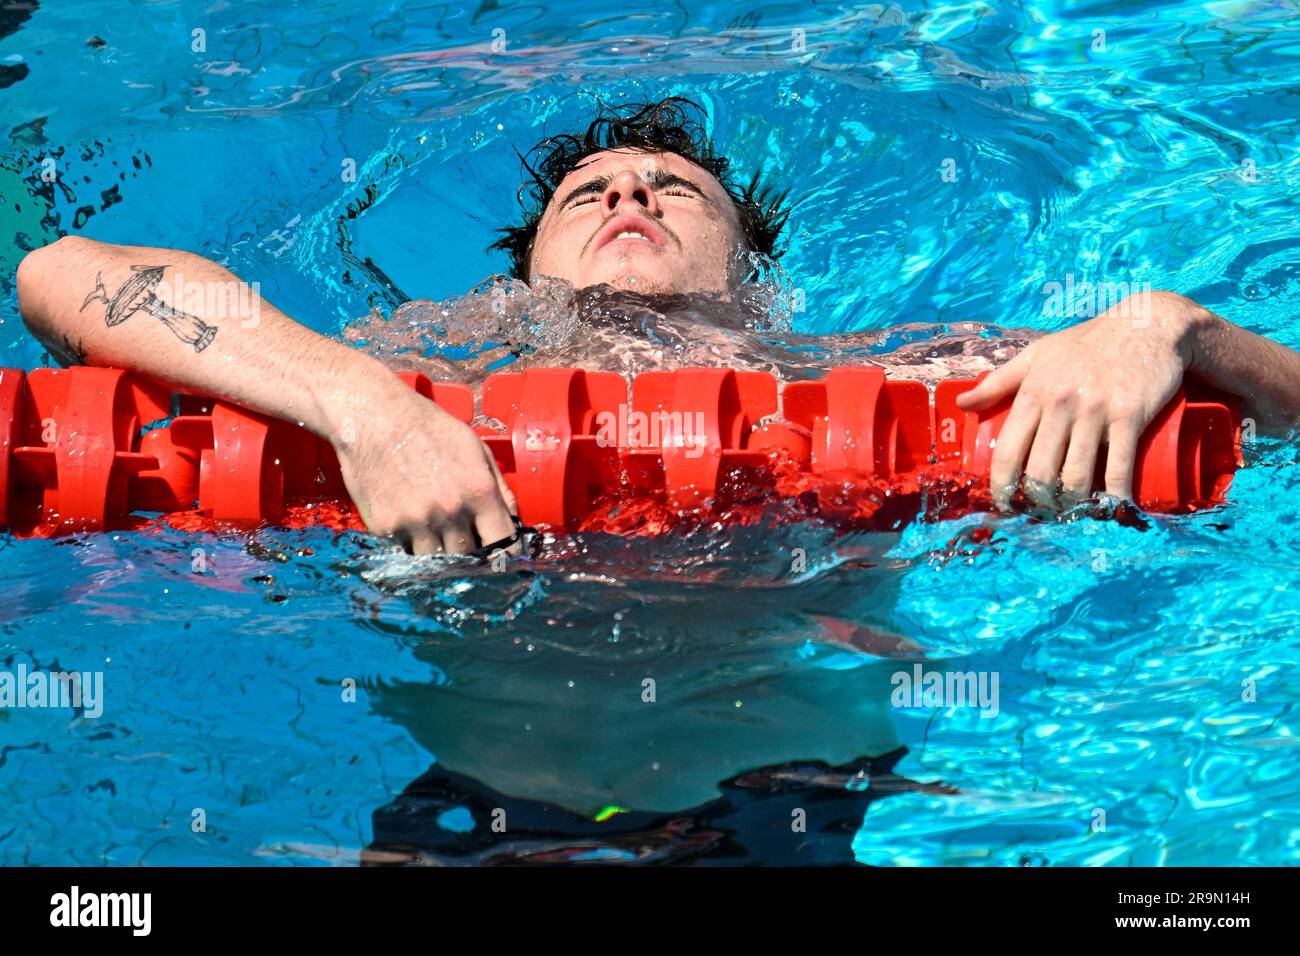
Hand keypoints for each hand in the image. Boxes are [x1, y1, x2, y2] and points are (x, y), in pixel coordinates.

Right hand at [327, 377, 518, 554]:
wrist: (374, 418)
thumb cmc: (429, 428)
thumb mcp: (476, 448)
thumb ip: (499, 488)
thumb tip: (515, 522)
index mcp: (478, 491)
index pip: (503, 544)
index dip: (506, 557)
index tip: (501, 559)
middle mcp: (449, 510)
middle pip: (469, 557)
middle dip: (470, 553)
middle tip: (462, 539)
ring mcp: (415, 522)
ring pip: (437, 561)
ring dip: (439, 551)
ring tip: (434, 530)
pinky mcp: (385, 527)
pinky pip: (405, 552)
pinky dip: (410, 545)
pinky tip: (409, 523)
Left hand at [956, 290, 1204, 509]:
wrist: (1146, 324)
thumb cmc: (1085, 344)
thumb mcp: (1036, 356)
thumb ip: (998, 381)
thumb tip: (962, 404)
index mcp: (1033, 393)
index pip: (1008, 451)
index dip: (1002, 486)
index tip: (1004, 504)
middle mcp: (1060, 404)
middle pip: (1041, 471)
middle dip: (1039, 501)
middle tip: (1043, 513)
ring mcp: (1096, 411)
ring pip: (1077, 474)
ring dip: (1074, 504)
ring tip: (1072, 513)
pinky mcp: (1130, 415)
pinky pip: (1120, 466)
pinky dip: (1115, 495)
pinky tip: (1112, 508)